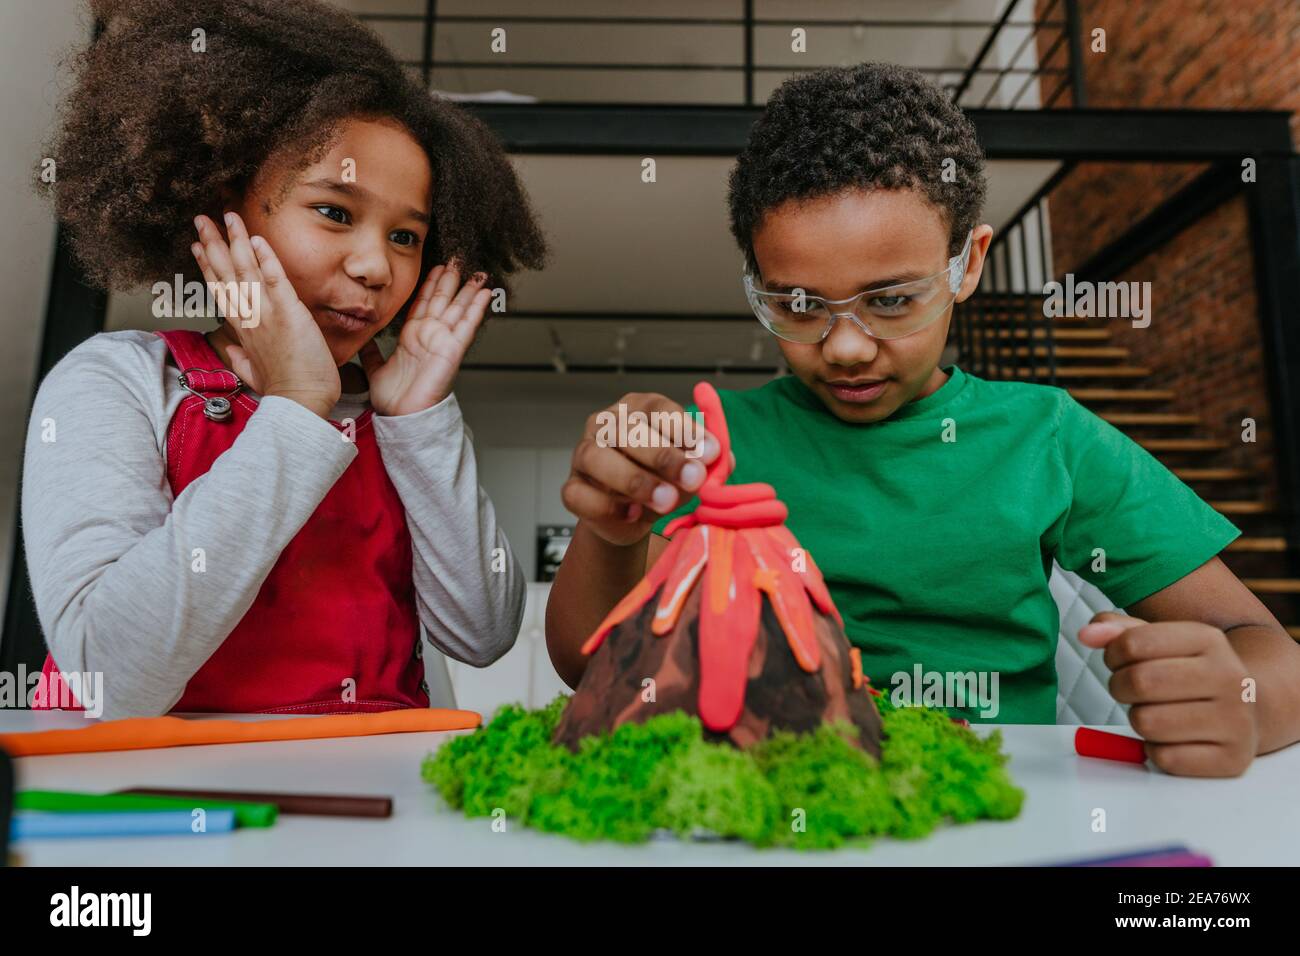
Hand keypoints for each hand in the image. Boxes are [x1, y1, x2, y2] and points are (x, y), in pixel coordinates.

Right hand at [192, 213, 339, 417]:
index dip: (209, 265)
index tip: (199, 245)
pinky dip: (267, 259)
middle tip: (202, 219)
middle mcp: (249, 317)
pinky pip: (276, 280)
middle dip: (214, 243)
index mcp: (242, 329)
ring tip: (228, 217)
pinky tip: (257, 240)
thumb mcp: (254, 373)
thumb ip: (240, 358)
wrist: (300, 402)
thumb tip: (231, 350)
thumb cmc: (283, 390)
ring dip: (236, 240)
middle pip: (226, 273)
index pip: (220, 290)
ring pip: (246, 270)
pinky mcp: (289, 313)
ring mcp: (267, 313)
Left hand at [360, 263, 487, 416]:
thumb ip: (371, 351)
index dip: (431, 284)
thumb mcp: (374, 368)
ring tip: (478, 271)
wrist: (401, 417)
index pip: (423, 303)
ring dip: (469, 290)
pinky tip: (486, 293)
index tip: (438, 267)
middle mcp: (430, 336)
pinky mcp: (453, 350)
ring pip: (458, 308)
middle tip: (458, 258)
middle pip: (443, 300)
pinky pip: (467, 325)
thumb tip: (363, 338)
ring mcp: (443, 341)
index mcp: (412, 337)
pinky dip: (477, 309)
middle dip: (451, 279)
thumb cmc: (392, 400)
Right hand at [561, 392, 729, 546]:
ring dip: (634, 480)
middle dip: (664, 456)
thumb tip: (720, 457)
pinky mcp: (571, 488)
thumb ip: (708, 461)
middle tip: (693, 478)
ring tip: (666, 500)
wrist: (633, 516)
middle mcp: (606, 424)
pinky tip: (633, 513)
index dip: (684, 429)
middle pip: (627, 431)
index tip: (710, 451)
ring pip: (597, 458)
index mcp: (639, 408)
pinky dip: (606, 505)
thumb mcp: (692, 468)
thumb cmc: (665, 480)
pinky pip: (579, 494)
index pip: (657, 408)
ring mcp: (583, 454)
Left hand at [1079, 611, 1257, 776]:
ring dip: (1138, 720)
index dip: (1112, 654)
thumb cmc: (1189, 671)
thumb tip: (1087, 634)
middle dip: (1120, 687)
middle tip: (1131, 690)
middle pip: (1139, 682)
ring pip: (1147, 723)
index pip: (1133, 643)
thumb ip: (1118, 631)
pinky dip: (1156, 750)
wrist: (1250, 708)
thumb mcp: (1162, 640)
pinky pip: (1164, 758)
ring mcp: (1236, 721)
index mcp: (1208, 639)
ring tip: (1157, 711)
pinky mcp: (1231, 760)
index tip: (1119, 661)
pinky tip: (1173, 737)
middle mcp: (1229, 677)